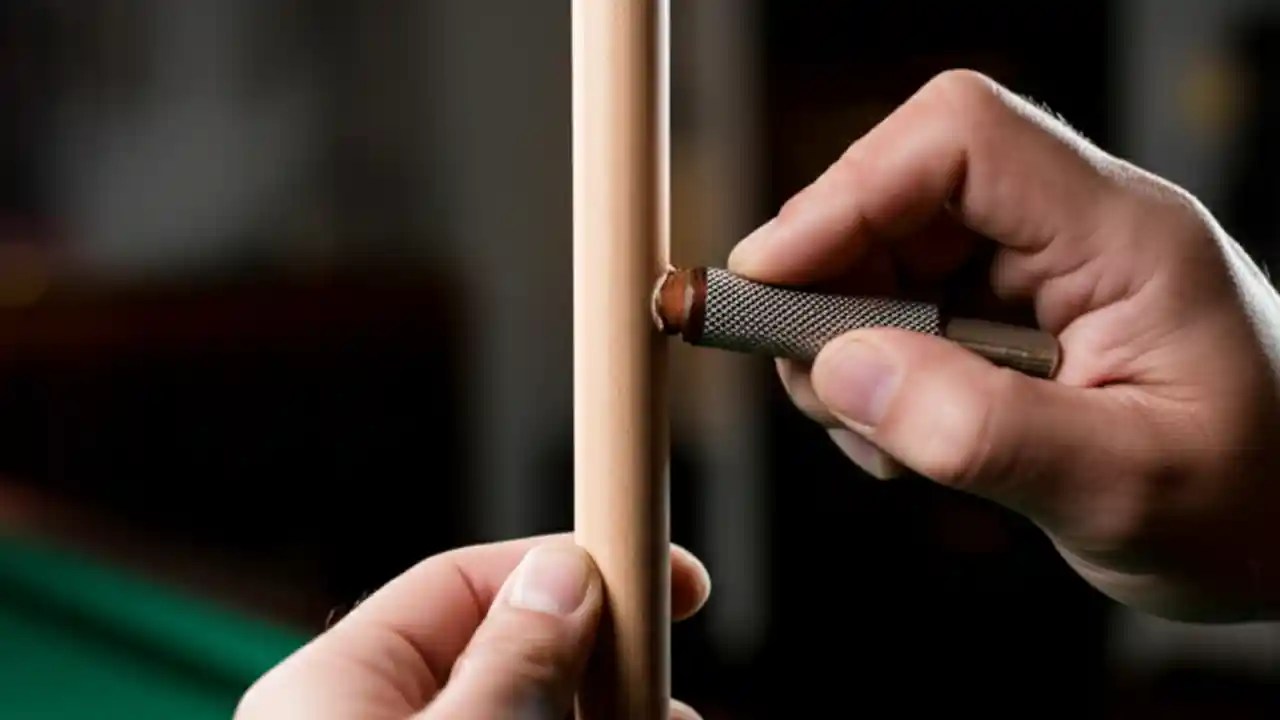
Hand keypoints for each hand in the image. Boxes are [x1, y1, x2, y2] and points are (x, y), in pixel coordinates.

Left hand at [235, 534, 709, 718]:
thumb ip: (513, 656)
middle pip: (512, 655)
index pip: (462, 584)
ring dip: (613, 711)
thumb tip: (563, 569)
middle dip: (605, 662)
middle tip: (666, 687)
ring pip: (538, 711)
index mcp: (334, 690)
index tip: (659, 570)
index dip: (566, 564)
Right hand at [729, 69, 1279, 621]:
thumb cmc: (1261, 503)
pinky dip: (871, 370)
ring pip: (889, 251)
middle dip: (829, 277)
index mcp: (1123, 235)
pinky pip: (904, 308)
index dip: (848, 191)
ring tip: (871, 428)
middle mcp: (1074, 231)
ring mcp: (1040, 272)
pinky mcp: (1012, 317)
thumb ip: (984, 431)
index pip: (960, 138)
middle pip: (904, 190)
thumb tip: (843, 371)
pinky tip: (902, 435)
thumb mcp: (1129, 489)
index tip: (773, 275)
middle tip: (805, 373)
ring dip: (844, 335)